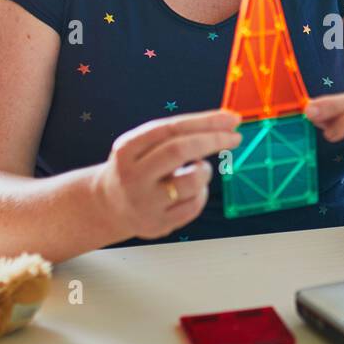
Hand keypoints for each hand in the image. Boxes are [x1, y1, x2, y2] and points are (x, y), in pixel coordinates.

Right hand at [93, 108, 241, 239]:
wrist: (109, 205)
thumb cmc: (139, 167)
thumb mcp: (144, 144)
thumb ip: (178, 133)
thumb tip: (227, 121)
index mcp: (127, 149)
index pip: (171, 129)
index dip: (205, 122)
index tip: (231, 119)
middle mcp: (133, 176)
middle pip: (180, 151)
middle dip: (213, 141)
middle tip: (234, 138)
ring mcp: (144, 203)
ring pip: (192, 182)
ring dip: (205, 171)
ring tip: (199, 169)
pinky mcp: (157, 224)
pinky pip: (194, 206)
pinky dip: (201, 193)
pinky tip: (192, 190)